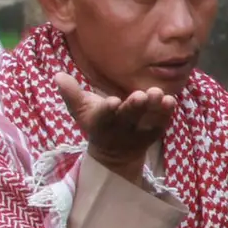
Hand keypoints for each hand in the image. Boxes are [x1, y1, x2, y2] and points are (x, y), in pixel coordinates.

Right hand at [56, 74, 177, 182]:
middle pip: (128, 119)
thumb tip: (58, 75)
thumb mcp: (81, 110)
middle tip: (140, 96)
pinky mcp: (155, 131)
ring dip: (154, 109)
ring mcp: (140, 132)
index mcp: (100, 123)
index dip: (107, 110)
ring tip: (158, 94)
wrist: (116, 151)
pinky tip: (170, 100)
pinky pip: (163, 122)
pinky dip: (166, 113)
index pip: (103, 117)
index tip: (112, 101)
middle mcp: (121, 129)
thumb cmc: (97, 121)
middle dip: (134, 108)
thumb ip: (71, 94)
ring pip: (148, 121)